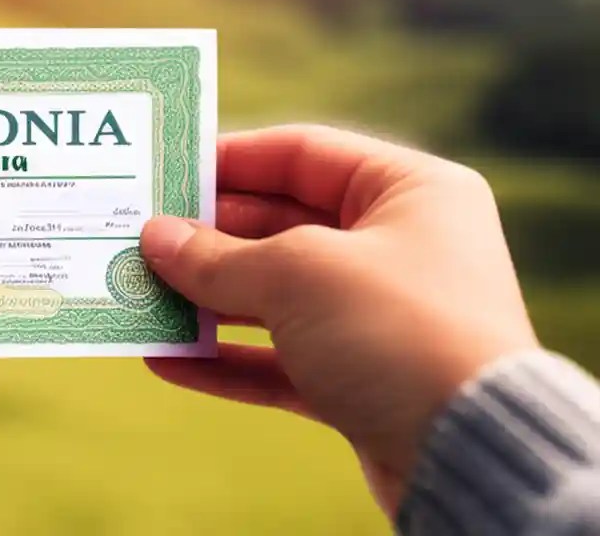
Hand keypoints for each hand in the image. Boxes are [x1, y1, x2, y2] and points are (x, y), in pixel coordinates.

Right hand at [141, 126, 537, 512]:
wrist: (470, 454)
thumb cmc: (397, 331)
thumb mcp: (296, 274)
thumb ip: (217, 256)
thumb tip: (155, 237)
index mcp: (409, 192)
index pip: (303, 154)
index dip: (230, 160)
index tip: (167, 170)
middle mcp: (398, 247)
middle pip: (281, 226)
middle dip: (206, 237)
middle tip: (137, 237)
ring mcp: (379, 318)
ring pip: (274, 296)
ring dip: (206, 299)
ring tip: (142, 295)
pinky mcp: (362, 380)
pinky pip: (280, 358)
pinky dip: (226, 358)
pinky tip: (168, 359)